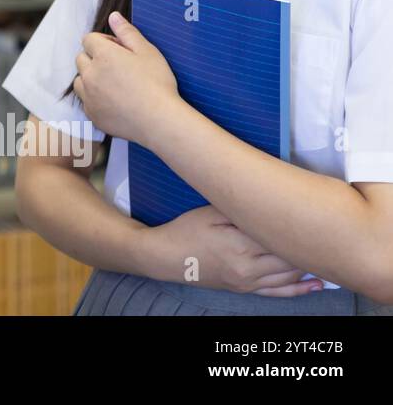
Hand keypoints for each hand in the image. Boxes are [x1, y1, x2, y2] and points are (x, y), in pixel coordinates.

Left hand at [72, 11, 180, 144]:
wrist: (160, 120)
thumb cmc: (157, 84)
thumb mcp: (147, 51)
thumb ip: (126, 32)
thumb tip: (113, 16)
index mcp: (103, 55)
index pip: (89, 39)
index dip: (104, 41)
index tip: (120, 49)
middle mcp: (90, 74)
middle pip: (81, 58)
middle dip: (95, 58)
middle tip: (119, 66)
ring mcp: (89, 96)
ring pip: (80, 80)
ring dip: (91, 78)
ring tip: (115, 84)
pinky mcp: (92, 114)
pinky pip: (86, 101)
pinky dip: (95, 98)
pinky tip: (115, 101)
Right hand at [145, 205, 324, 296]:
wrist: (167, 257)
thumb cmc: (187, 230)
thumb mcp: (210, 211)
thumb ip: (239, 208)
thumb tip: (268, 204)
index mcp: (240, 243)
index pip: (281, 237)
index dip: (301, 228)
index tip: (316, 216)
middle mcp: (248, 266)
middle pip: (290, 258)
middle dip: (310, 246)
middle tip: (328, 231)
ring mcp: (248, 281)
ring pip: (289, 276)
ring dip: (308, 265)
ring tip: (325, 252)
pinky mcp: (246, 289)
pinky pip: (279, 293)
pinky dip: (300, 289)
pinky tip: (316, 284)